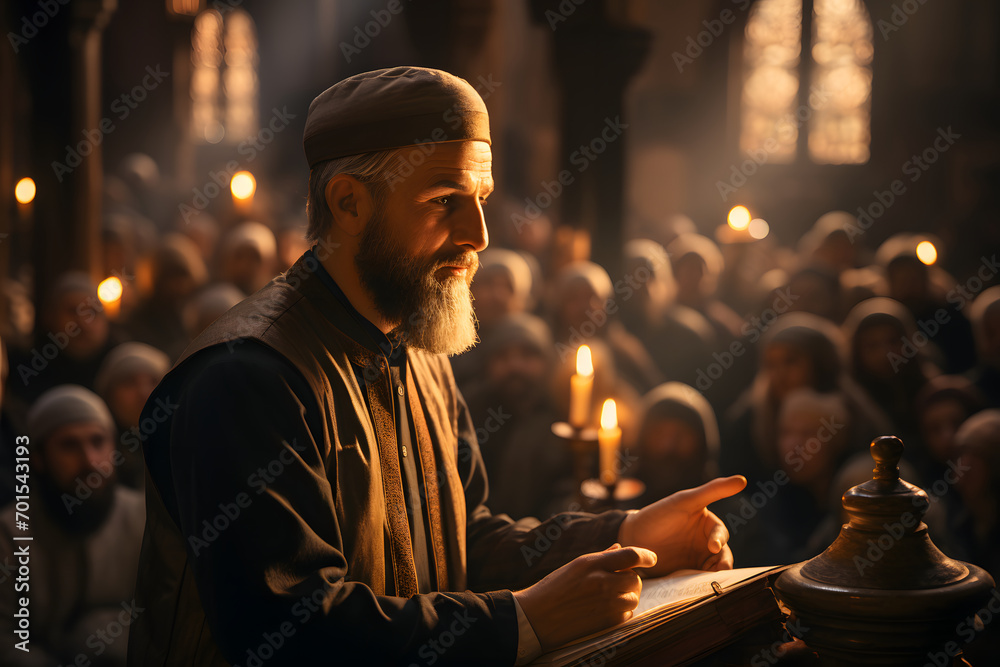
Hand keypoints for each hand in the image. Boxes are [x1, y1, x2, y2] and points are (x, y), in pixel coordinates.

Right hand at [513, 543, 656, 651]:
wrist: (535, 617)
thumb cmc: (552, 589)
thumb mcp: (575, 566)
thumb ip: (601, 557)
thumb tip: (620, 549)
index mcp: (591, 563)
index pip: (631, 555)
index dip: (646, 556)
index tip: (652, 559)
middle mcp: (601, 581)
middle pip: (635, 578)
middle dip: (631, 579)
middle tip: (620, 582)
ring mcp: (605, 603)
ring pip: (634, 597)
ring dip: (628, 596)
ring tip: (612, 596)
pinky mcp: (606, 622)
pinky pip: (627, 614)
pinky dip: (622, 611)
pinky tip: (606, 610)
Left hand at [617, 475, 746, 576]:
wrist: (631, 538)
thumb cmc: (659, 514)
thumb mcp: (685, 501)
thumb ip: (713, 490)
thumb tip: (742, 479)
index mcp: (707, 525)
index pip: (720, 534)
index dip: (719, 540)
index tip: (713, 547)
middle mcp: (705, 544)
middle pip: (722, 556)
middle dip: (722, 565)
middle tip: (719, 573)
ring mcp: (697, 560)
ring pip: (713, 571)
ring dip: (714, 578)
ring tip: (708, 584)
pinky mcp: (687, 576)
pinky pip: (699, 582)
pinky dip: (700, 585)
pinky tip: (696, 590)